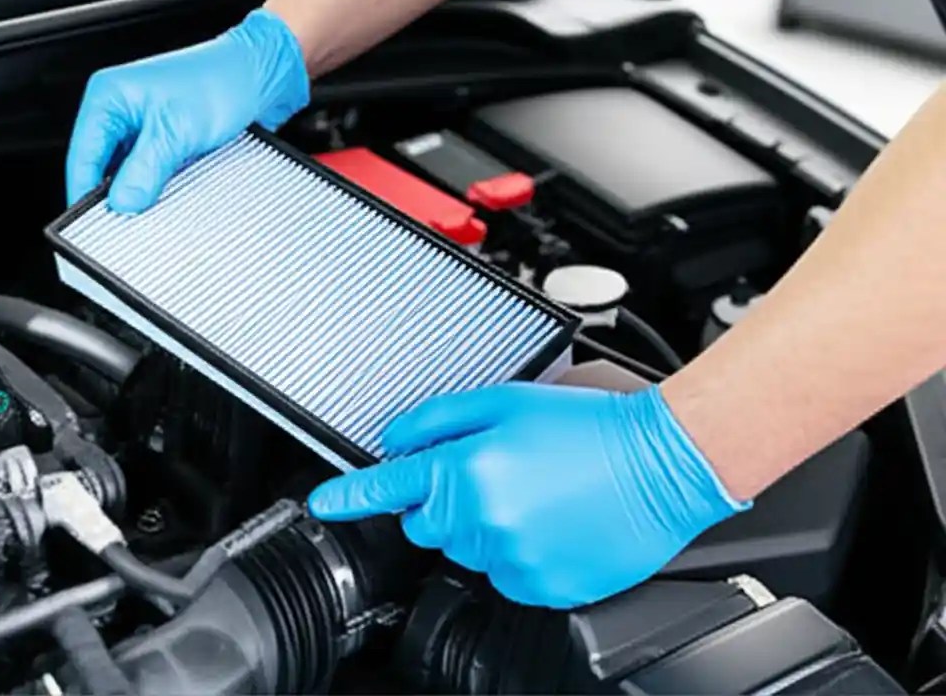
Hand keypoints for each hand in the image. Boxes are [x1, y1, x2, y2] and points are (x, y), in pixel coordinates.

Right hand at [65, 8, 309, 211]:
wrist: (264, 75)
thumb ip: (144, 170)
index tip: (95, 226)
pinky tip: (173, 195)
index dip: (85, 194)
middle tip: (129, 222)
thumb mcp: (176, 131)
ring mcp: (145, 129)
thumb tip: (122, 203)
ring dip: (143, 192)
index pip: (82, 156)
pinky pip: (154, 175)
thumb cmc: (221, 81)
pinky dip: (161, 188)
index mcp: (109, 96)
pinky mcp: (167, 143)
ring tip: (157, 203)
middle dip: (116, 196)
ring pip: (130, 175)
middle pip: (103, 169)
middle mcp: (123, 111)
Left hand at [307, 383, 748, 607]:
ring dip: (487, 527)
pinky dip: (520, 555)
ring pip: (468, 552)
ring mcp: (513, 560)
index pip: (389, 488)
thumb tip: (395, 439)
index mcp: (468, 471)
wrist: (664, 463)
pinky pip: (507, 577)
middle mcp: (483, 522)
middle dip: (449, 500)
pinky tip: (552, 524)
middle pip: (428, 523)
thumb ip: (440, 420)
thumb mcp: (507, 401)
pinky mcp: (543, 588)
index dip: (350, 496)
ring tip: (537, 496)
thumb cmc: (591, 427)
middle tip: (499, 474)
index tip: (324, 504)